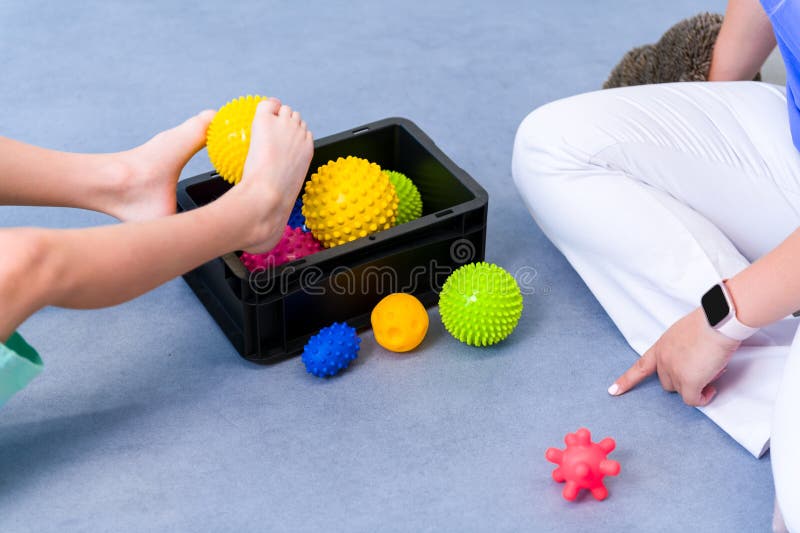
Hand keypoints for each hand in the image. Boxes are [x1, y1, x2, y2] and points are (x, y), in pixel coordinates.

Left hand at [608, 308, 740, 405]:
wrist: (718, 321)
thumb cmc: (709, 323)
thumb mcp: (685, 334)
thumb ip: (681, 349)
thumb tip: (692, 359)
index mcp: (661, 346)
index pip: (640, 366)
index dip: (627, 380)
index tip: (613, 391)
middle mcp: (663, 359)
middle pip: (666, 382)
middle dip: (683, 379)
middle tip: (702, 369)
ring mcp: (674, 371)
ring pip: (681, 391)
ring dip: (695, 386)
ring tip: (711, 371)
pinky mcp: (689, 382)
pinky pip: (693, 400)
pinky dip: (703, 398)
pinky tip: (710, 390)